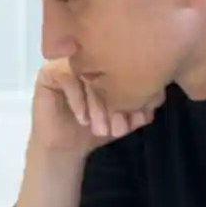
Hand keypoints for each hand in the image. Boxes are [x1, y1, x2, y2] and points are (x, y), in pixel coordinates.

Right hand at [31, 60, 164, 158]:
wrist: (65, 147)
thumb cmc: (95, 130)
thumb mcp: (125, 119)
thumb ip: (142, 107)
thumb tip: (156, 97)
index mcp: (111, 64)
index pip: (128, 69)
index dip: (136, 94)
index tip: (137, 120)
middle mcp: (90, 58)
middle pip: (108, 72)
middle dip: (115, 104)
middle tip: (119, 128)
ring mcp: (69, 63)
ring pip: (88, 76)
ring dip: (97, 105)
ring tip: (101, 128)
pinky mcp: (49, 72)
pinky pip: (67, 78)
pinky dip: (78, 101)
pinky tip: (83, 120)